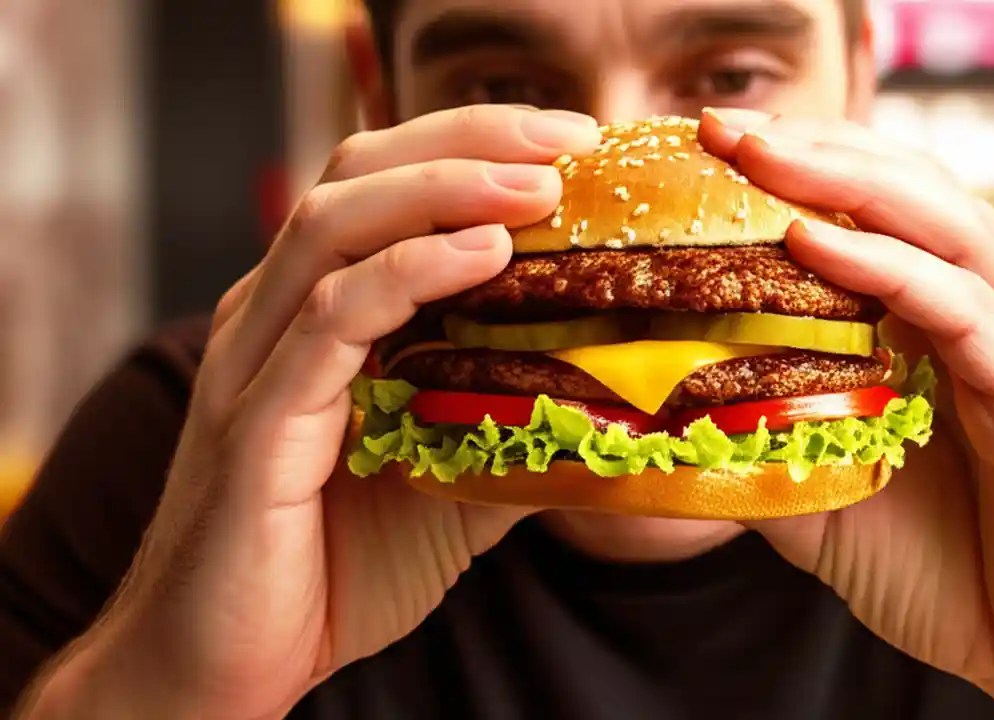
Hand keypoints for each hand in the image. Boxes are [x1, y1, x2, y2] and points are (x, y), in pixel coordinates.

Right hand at [25, 106, 599, 719]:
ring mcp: (257, 362)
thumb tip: (615, 405)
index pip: (385, 186)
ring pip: (337, 228)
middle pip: (359, 174)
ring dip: (445, 190)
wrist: (224, 662)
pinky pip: (329, 322)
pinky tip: (483, 253)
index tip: (570, 143)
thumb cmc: (330, 567)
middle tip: (567, 139)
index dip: (473, 145)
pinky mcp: (255, 422)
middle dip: (468, 140)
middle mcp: (275, 315)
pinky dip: (406, 274)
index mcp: (315, 313)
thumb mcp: (450, 480)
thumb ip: (510, 426)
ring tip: (539, 185)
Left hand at [700, 109, 993, 718]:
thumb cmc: (957, 575)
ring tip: (761, 158)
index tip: (715, 147)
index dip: (808, 170)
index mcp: (957, 331)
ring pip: (950, 231)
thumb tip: (665, 415)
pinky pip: (966, 316)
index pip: (888, 215)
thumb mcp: (830, 498)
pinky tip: (816, 244)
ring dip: (850, 185)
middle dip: (821, 151)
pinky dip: (891, 270)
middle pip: (918, 194)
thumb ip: (768, 443)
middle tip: (727, 126)